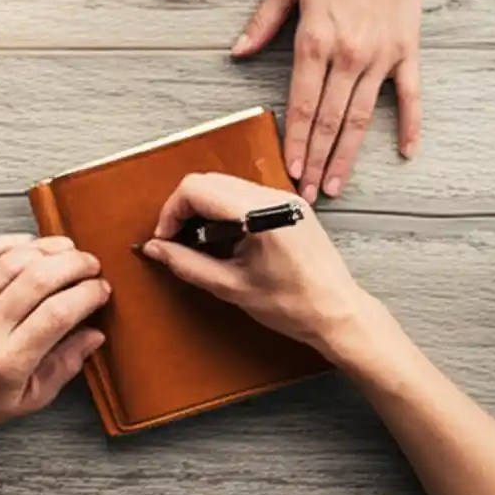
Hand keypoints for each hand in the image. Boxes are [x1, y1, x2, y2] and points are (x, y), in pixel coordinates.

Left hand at [0, 234, 110, 440]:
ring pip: (12, 261)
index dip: (87, 294)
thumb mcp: (26, 401)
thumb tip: (94, 334)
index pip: (59, 313)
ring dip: (47, 248)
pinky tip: (28, 244)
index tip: (101, 289)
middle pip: (39, 279)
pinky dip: (7, 242)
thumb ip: (64, 367)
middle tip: (90, 264)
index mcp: (9, 360)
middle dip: (75, 264)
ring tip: (66, 249)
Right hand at [140, 173, 391, 362]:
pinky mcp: (290, 205)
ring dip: (204, 209)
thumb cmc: (295, 306)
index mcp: (262, 214)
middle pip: (209, 182)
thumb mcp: (232, 288)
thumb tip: (156, 249)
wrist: (338, 312)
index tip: (165, 238)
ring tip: (201, 245)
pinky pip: (245, 195)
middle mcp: (275, 197)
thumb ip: (188, 264)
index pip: (197, 189)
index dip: (171, 212)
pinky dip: (225, 211)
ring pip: (225, 185)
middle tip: (176, 242)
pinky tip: (225, 240)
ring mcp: (285, 197)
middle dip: (184, 209)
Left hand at [231, 0, 430, 202]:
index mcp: (315, 40)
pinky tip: (405, 153)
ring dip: (347, 156)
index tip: (288, 169)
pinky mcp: (407, 53)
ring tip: (335, 185)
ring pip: (361, 118)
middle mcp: (349, 55)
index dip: (295, 141)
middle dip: (315, 161)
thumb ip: (262, 22)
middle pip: (329, 121)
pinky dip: (409, 126)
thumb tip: (238, 53)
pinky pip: (409, 97)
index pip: (302, 104)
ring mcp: (381, 57)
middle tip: (306, 195)